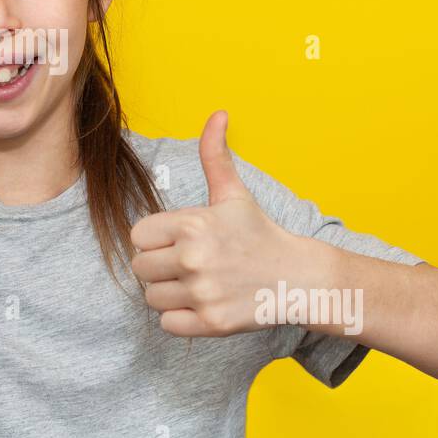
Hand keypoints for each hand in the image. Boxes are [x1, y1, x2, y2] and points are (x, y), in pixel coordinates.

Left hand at [129, 110, 317, 336]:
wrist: (299, 278)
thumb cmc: (259, 235)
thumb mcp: (234, 194)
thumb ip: (215, 155)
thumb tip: (218, 114)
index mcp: (192, 225)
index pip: (138, 237)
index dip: (155, 240)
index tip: (178, 242)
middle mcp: (193, 259)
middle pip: (140, 269)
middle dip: (159, 268)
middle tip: (186, 265)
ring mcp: (202, 293)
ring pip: (152, 298)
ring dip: (168, 294)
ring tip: (194, 284)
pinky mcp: (210, 323)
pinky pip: (167, 324)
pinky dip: (180, 318)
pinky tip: (201, 304)